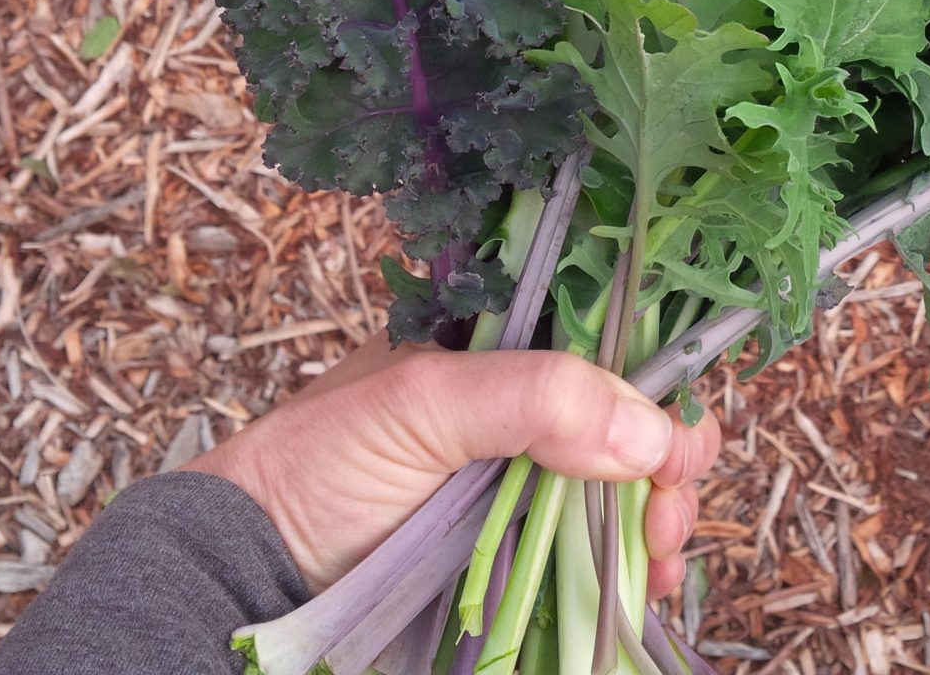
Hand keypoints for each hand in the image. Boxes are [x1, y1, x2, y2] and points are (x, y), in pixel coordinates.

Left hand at [183, 335, 719, 595]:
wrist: (251, 574)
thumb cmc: (320, 461)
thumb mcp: (423, 402)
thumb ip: (532, 397)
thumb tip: (650, 432)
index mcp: (502, 345)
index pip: (607, 343)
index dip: (656, 382)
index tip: (678, 436)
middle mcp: (523, 408)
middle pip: (631, 419)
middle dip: (670, 463)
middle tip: (667, 512)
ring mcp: (524, 482)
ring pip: (626, 488)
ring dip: (662, 519)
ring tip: (657, 556)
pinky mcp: (519, 551)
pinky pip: (597, 552)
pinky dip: (633, 568)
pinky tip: (642, 585)